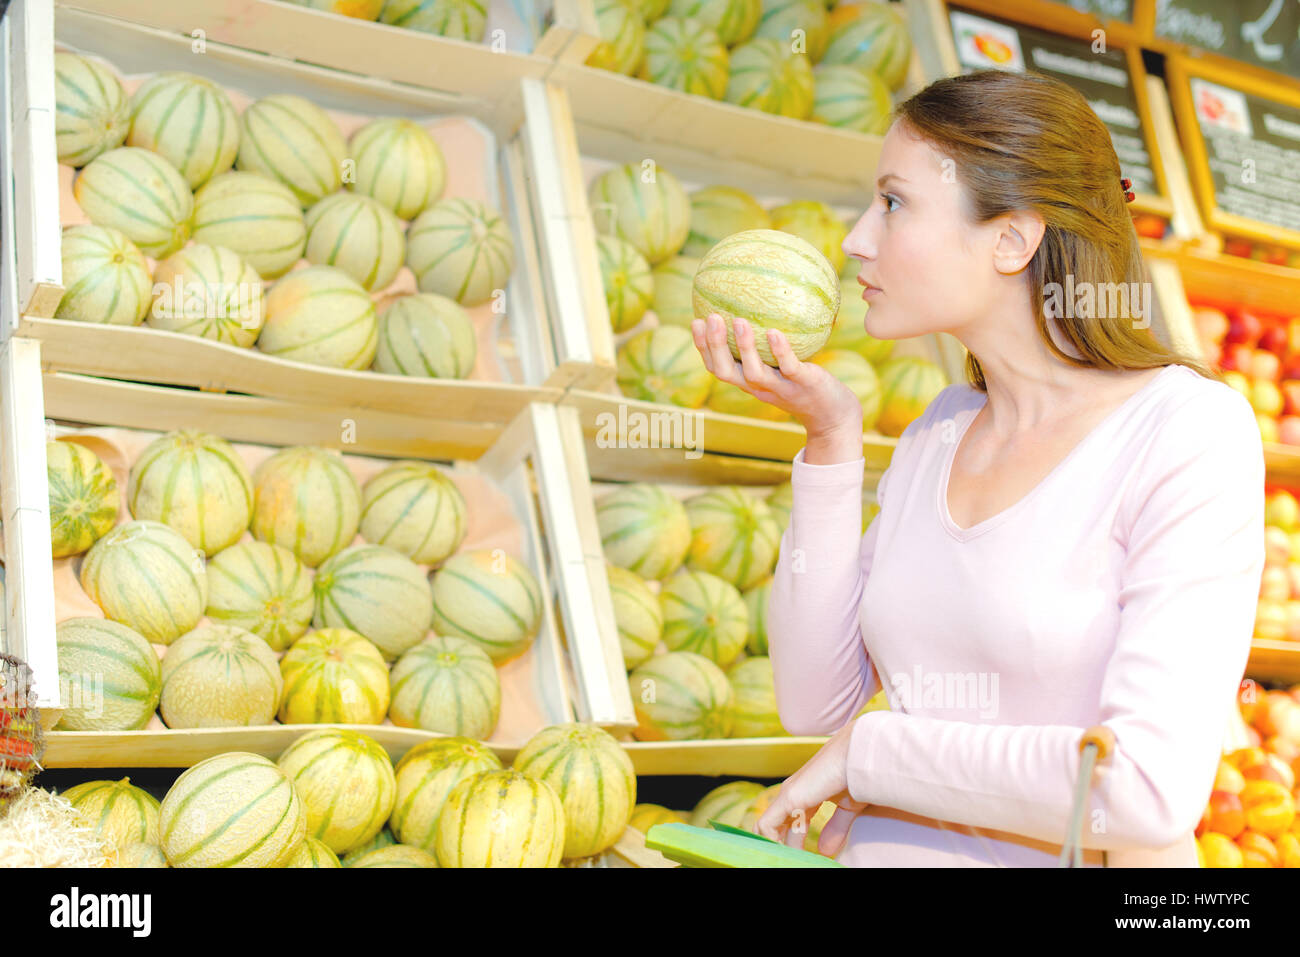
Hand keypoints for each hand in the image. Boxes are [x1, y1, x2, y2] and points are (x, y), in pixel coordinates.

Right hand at [691, 313, 861, 452]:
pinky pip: (789, 368)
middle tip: (711, 317)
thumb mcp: (780, 367)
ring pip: (754, 373)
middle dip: (714, 346)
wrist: (832, 414)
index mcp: (749, 382)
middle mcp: (759, 387)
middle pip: (726, 372)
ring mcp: (780, 388)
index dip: (703, 347)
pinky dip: (780, 351)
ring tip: (739, 321)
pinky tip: (773, 332)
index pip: (717, 367)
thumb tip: (759, 309)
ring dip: (744, 347)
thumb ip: (767, 348)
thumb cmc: (804, 384)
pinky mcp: (803, 384)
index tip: (695, 321)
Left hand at [755, 720, 870, 857]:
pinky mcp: (788, 799)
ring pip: (767, 829)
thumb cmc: (857, 776)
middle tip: (784, 863)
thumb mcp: (848, 808)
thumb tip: (826, 851)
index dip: (788, 843)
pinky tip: (784, 856)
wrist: (859, 757)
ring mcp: (787, 795)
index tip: (795, 860)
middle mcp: (792, 794)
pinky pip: (767, 827)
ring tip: (781, 863)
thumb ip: (836, 827)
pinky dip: (772, 844)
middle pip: (773, 827)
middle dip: (777, 848)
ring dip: (774, 849)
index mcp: (805, 794)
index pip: (786, 823)